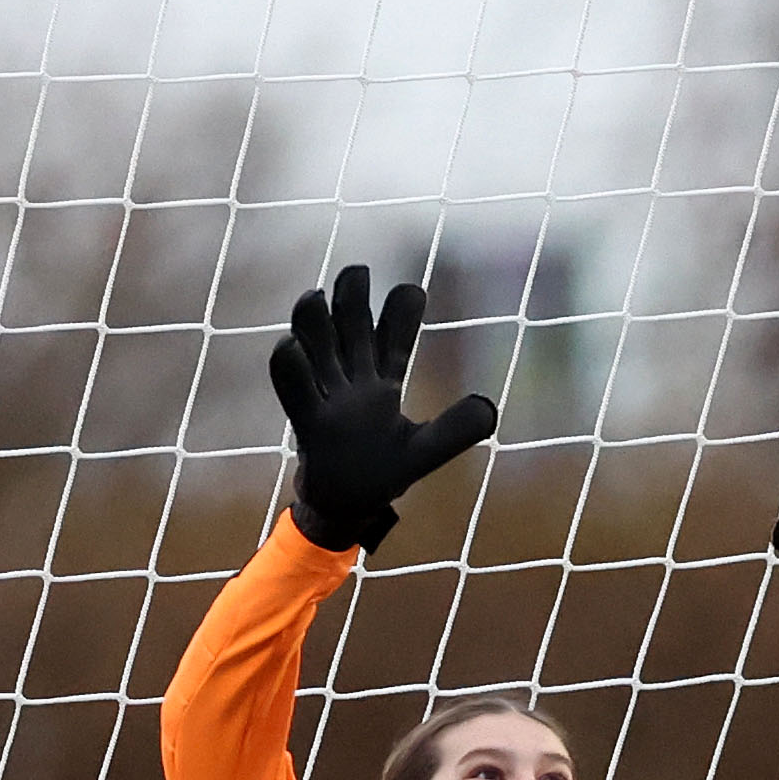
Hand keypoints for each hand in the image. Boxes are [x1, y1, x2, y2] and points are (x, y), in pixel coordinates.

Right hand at [270, 265, 497, 549]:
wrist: (344, 508)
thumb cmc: (381, 475)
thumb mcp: (425, 452)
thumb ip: (455, 430)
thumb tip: (490, 407)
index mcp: (381, 384)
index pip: (393, 340)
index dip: (401, 315)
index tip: (412, 292)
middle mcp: (351, 381)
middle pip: (350, 329)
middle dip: (351, 299)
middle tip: (358, 272)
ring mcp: (325, 396)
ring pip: (315, 347)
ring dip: (313, 322)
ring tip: (315, 296)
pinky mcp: (305, 422)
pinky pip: (293, 389)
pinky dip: (290, 368)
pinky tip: (288, 345)